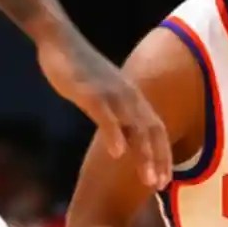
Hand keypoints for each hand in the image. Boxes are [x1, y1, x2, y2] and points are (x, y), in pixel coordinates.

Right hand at [36, 27, 171, 188]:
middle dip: (159, 160)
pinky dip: (114, 134)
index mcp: (132, 98)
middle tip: (161, 186)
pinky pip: (106, 116)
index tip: (166, 180)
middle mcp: (128, 96)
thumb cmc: (80, 70)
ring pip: (135, 127)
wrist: (61, 40)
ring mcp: (111, 94)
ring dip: (144, 154)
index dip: (163, 155)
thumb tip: (120, 134)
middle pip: (152, 131)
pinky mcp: (91, 92)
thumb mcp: (104, 93)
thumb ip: (115, 113)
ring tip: (148, 179)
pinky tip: (117, 154)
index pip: (157, 129)